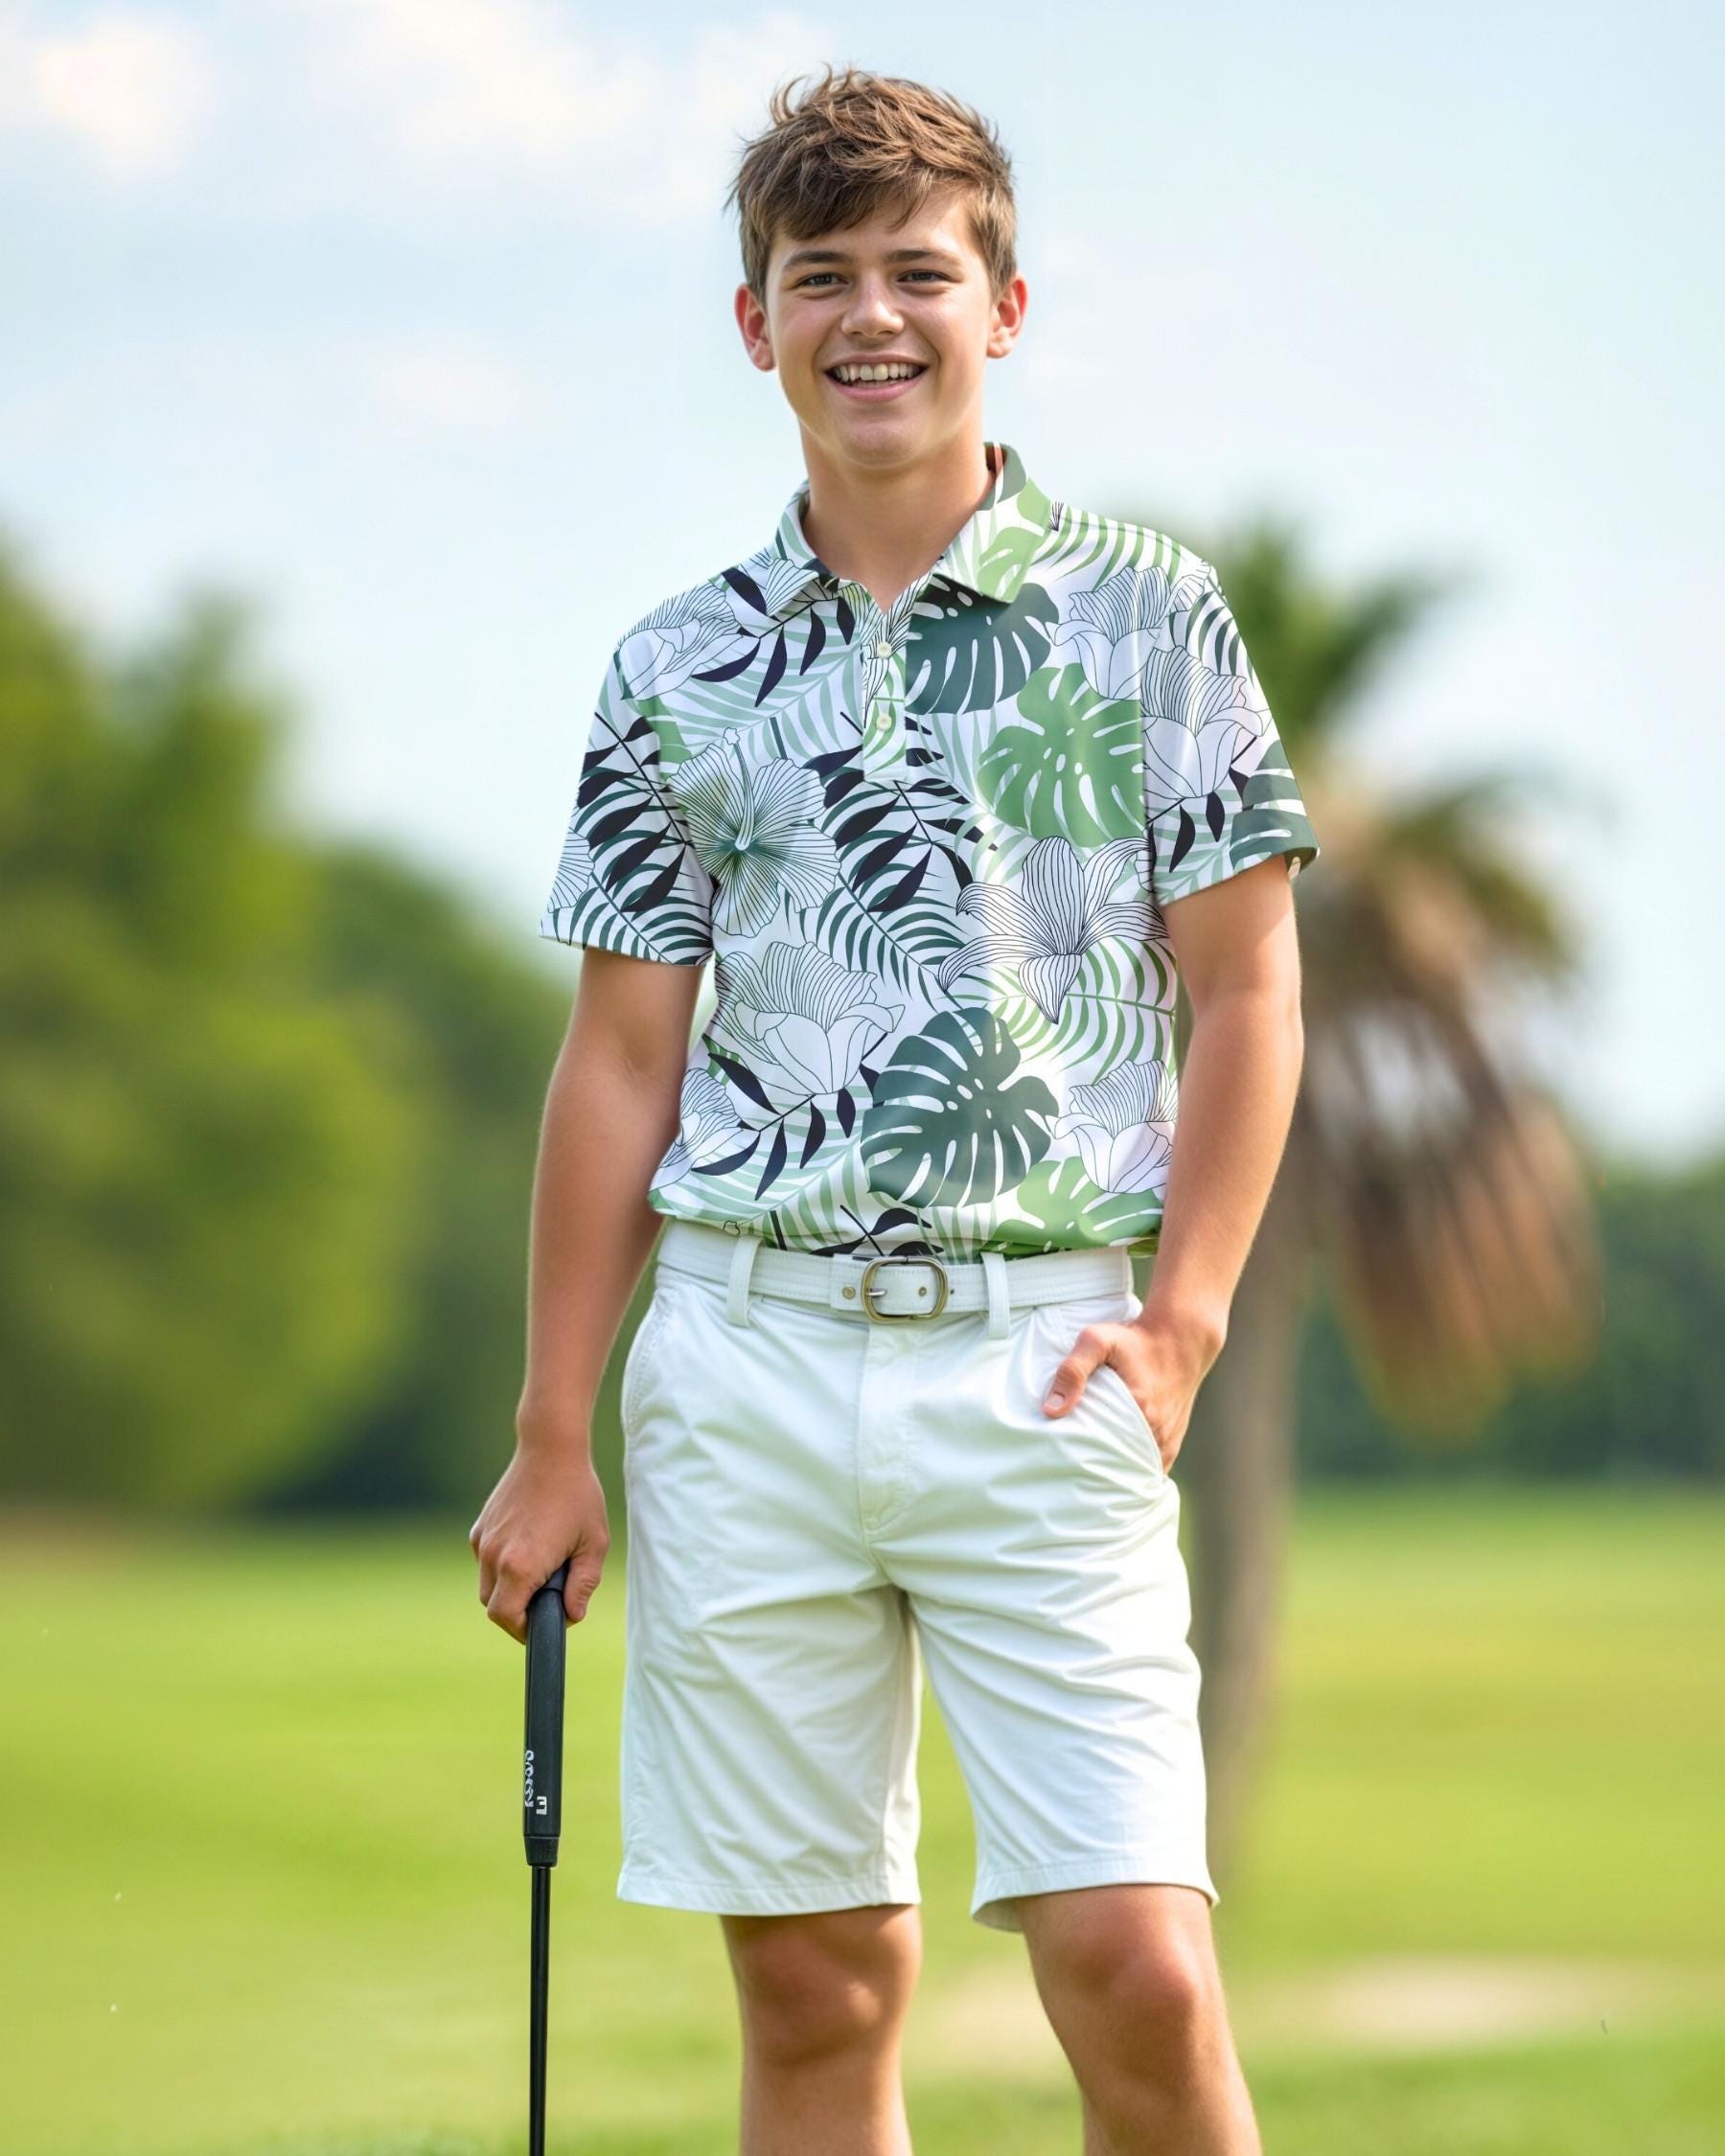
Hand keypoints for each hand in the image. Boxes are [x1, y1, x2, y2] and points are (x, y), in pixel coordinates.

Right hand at [468, 1446, 609, 1644]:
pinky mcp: (480, 1527)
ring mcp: (484, 1540)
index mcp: (520, 1565)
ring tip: (540, 1568)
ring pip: (487, 1584)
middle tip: (546, 1597)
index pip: (506, 1619)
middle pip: (493, 1606)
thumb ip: (583, 1586)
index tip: (542, 1623)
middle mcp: (494, 1555)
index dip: (523, 1629)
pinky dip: (502, 1565)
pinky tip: (528, 1545)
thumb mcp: (593, 1544)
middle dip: (517, 1611)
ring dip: (509, 1588)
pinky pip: (486, 1560)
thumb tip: (572, 1616)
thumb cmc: (578, 1496)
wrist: (550, 1449)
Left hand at [1039, 1299, 1225, 1474]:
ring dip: (1119, 1474)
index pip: (1103, 1454)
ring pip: (1139, 1470)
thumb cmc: (1134, 1337)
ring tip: (1093, 1476)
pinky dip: (1137, 1470)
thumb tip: (1051, 1410)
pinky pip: (1154, 1467)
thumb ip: (1073, 1370)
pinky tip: (1119, 1472)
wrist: (1181, 1336)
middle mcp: (1156, 1430)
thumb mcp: (1097, 1340)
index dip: (1083, 1462)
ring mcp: (1167, 1438)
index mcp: (1138, 1410)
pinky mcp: (1174, 1438)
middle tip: (1073, 1475)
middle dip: (1098, 1473)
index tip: (1064, 1465)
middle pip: (1120, 1466)